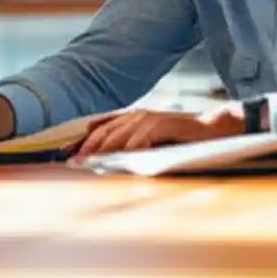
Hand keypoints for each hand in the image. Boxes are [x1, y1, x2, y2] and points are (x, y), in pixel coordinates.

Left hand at [73, 105, 243, 159]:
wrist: (210, 130)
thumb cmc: (180, 139)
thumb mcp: (149, 142)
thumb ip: (129, 146)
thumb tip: (106, 159)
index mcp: (130, 118)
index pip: (99, 128)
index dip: (82, 140)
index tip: (66, 154)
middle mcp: (136, 115)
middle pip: (105, 132)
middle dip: (87, 148)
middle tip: (74, 162)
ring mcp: (148, 118)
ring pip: (119, 135)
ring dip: (104, 150)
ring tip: (91, 162)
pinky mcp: (162, 123)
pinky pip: (142, 137)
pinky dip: (131, 148)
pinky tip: (122, 158)